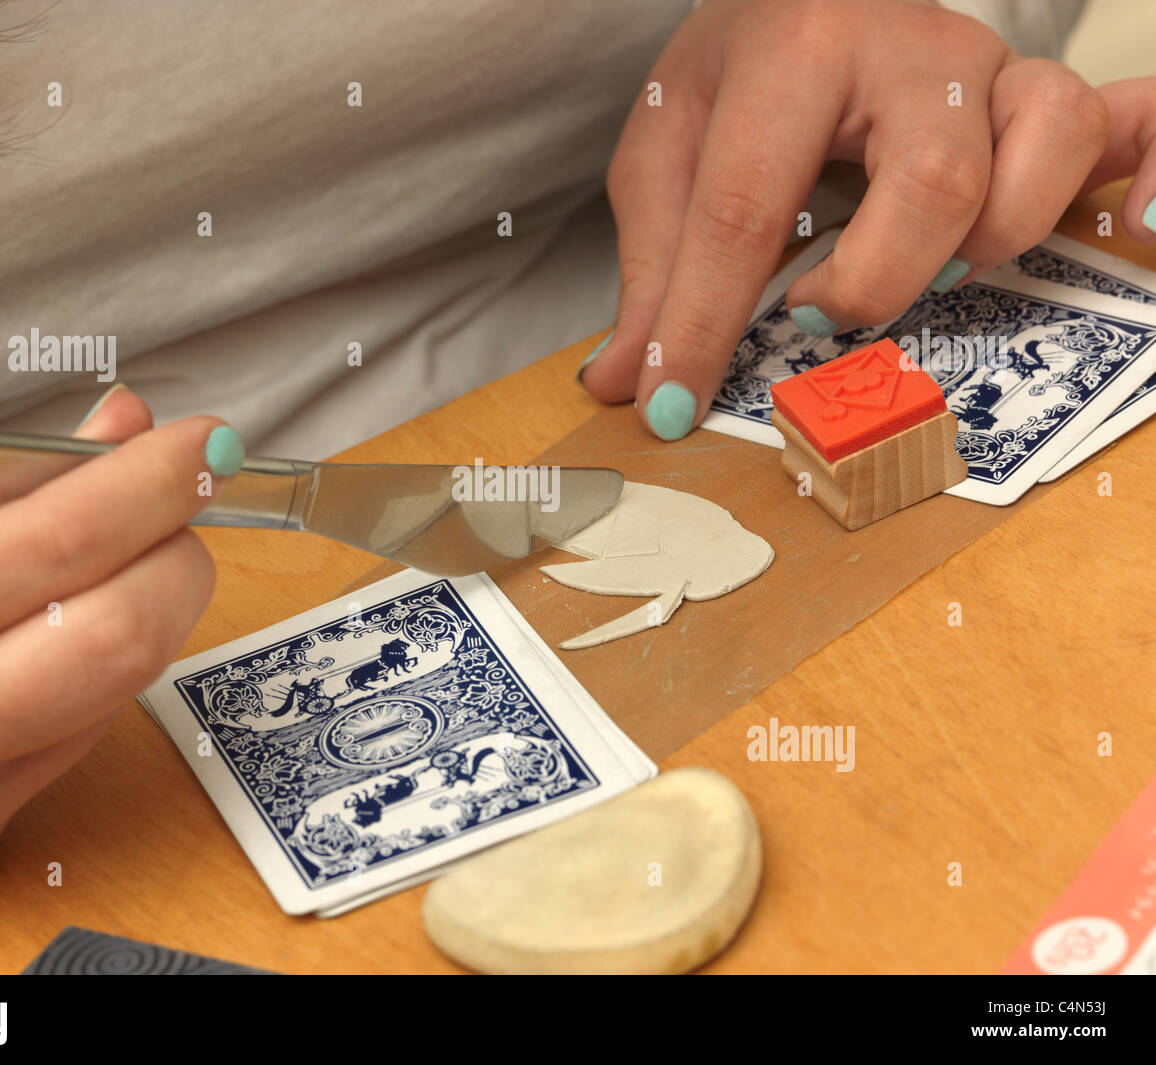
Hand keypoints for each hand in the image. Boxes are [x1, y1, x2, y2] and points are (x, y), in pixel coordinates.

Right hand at [0, 388, 233, 884]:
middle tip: (176, 515)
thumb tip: (129, 429)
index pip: (65, 541)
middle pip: (124, 634)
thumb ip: (1, 475)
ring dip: (148, 610)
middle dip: (178, 558)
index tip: (204, 446)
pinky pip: (80, 738)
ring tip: (109, 567)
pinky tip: (47, 644)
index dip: (156, 484)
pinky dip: (94, 675)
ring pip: (121, 690)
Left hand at [581, 0, 1111, 438]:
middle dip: (873, 280)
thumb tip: (627, 382)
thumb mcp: (666, 149)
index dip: (703, 324)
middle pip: (931, 178)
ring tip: (925, 271)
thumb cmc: (737, 70)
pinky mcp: (1037, 93)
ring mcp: (988, 67)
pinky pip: (1128, 122)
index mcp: (792, 52)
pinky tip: (1131, 227)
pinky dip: (1144, 177)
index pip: (743, 207)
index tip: (672, 404)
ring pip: (1043, 144)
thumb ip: (651, 265)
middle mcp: (908, 48)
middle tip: (813, 310)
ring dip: (989, 239)